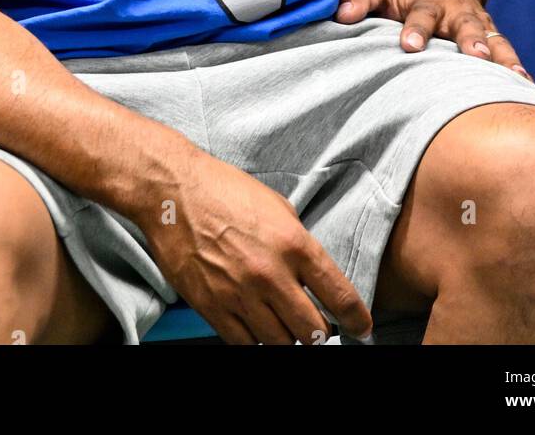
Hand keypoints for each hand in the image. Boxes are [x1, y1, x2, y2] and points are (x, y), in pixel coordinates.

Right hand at [139, 145, 372, 344]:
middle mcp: (271, 274)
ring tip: (283, 323)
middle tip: (317, 326)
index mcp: (294, 244)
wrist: (173, 191)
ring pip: (280, 343)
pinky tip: (256, 326)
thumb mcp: (276, 206)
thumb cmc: (223, 190)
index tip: (361, 326)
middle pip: (312, 331)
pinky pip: (245, 344)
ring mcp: (240, 295)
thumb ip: (298, 243)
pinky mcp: (213, 307)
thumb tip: (312, 273)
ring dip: (287, 338)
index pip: (339, 296)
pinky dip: (256, 340)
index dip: (356, 319)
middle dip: (320, 333)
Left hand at [333, 0, 533, 80]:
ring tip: (516, 78)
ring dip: (503, 58)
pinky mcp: (494, 39)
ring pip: (495, 41)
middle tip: (473, 55)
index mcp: (427, 0)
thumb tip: (340, 16)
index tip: (409, 45)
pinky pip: (509, 54)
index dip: (415, 28)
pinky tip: (529, 90)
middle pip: (465, 26)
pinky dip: (519, 71)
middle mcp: (458, 12)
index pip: (420, 14)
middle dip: (470, 40)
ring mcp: (480, 25)